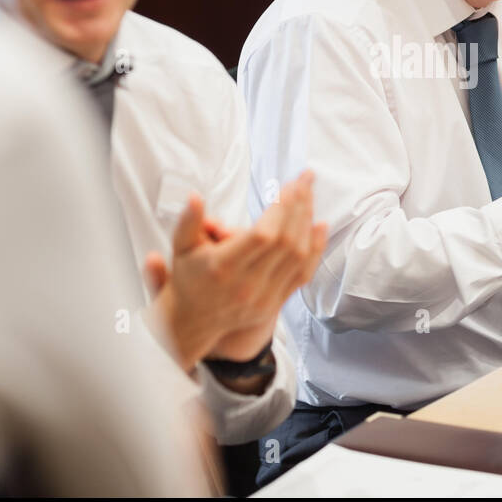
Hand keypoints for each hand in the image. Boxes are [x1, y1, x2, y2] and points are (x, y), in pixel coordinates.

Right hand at [144, 172, 327, 370]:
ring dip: (307, 222)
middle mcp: (246, 285)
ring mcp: (264, 297)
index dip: (281, 207)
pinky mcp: (275, 304)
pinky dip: (316, 249)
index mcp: (223, 267)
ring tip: (309, 196)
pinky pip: (303, 274)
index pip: (262, 234)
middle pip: (285, 241)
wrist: (193, 322)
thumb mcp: (181, 247)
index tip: (290, 184)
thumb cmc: (189, 278)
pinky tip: (320, 225)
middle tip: (305, 179)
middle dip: (299, 205)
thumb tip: (195, 197)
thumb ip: (189, 221)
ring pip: (298, 255)